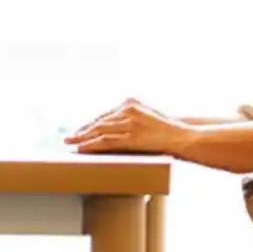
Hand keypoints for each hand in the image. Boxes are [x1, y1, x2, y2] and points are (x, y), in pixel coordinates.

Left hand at [65, 98, 192, 155]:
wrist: (183, 137)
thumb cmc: (168, 130)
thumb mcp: (149, 116)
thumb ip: (133, 117)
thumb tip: (117, 126)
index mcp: (131, 102)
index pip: (106, 114)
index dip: (91, 124)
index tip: (80, 130)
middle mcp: (128, 109)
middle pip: (100, 121)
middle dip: (83, 131)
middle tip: (69, 138)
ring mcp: (129, 123)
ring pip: (100, 130)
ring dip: (82, 138)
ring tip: (70, 144)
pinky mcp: (131, 137)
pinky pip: (106, 141)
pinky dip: (91, 145)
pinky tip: (81, 149)